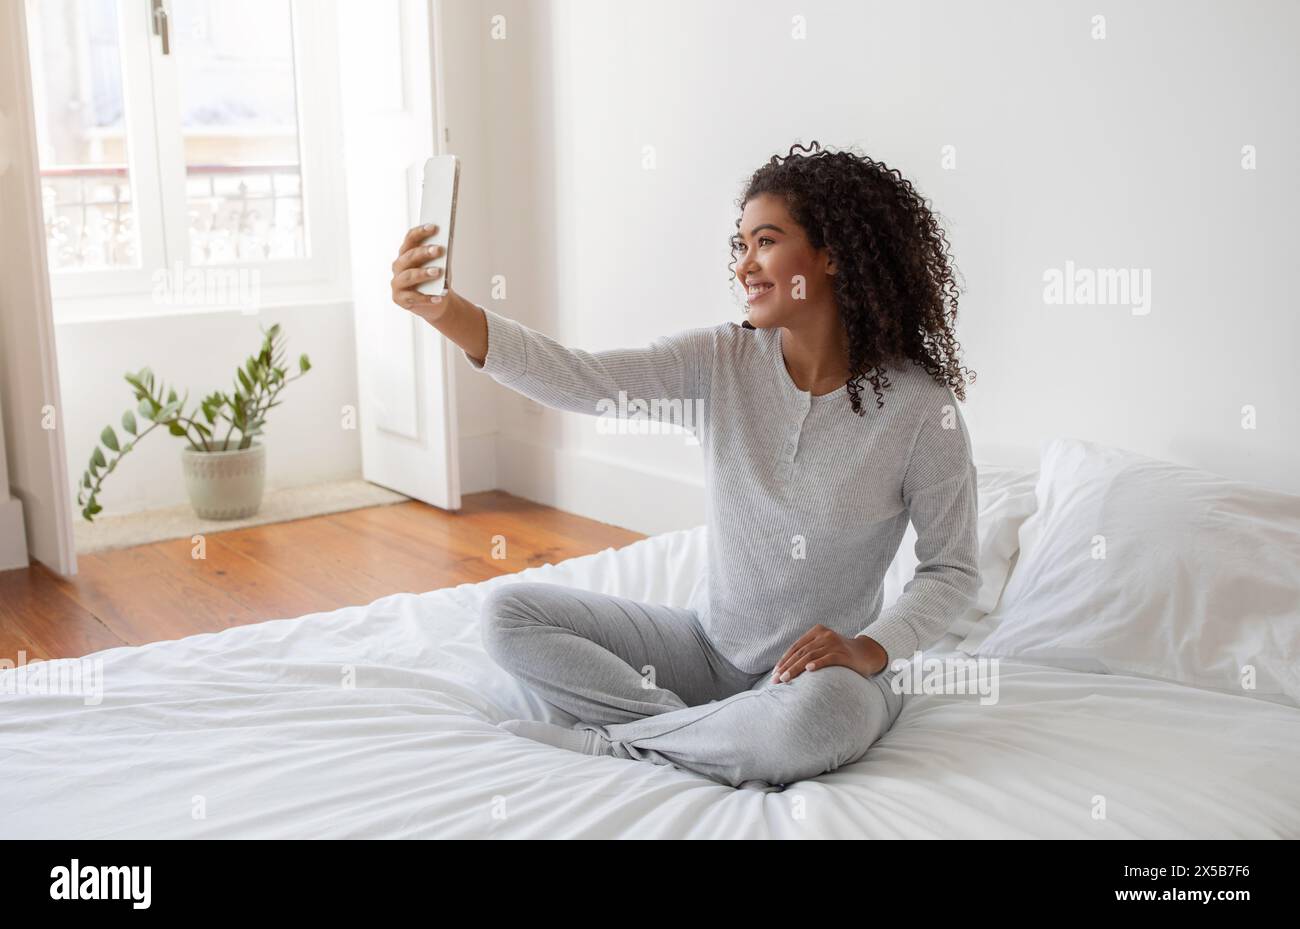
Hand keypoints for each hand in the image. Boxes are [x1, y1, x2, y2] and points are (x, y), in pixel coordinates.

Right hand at [391, 223, 454, 321]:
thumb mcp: (441, 266)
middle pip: (408, 256)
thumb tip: (444, 247)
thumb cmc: (438, 280)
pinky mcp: (400, 299)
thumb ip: (440, 258)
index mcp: (406, 253)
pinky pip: (413, 298)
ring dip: (423, 273)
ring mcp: (397, 283)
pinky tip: (439, 297)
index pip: (410, 239)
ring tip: (437, 272)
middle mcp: (398, 266)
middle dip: (423, 252)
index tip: (434, 227)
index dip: (420, 232)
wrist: (437, 302)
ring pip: (408, 276)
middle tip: (438, 249)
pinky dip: (426, 298)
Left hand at [769, 624, 886, 683]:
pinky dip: (817, 664)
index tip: (775, 673)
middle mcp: (824, 635)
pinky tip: (808, 670)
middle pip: (801, 652)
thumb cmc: (841, 654)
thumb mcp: (824, 648)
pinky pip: (828, 658)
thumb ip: (809, 653)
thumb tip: (786, 669)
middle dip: (786, 667)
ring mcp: (834, 644)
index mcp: (817, 632)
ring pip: (810, 656)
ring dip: (796, 668)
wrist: (867, 653)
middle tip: (776, 680)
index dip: (784, 660)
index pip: (796, 647)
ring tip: (786, 679)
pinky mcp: (844, 654)